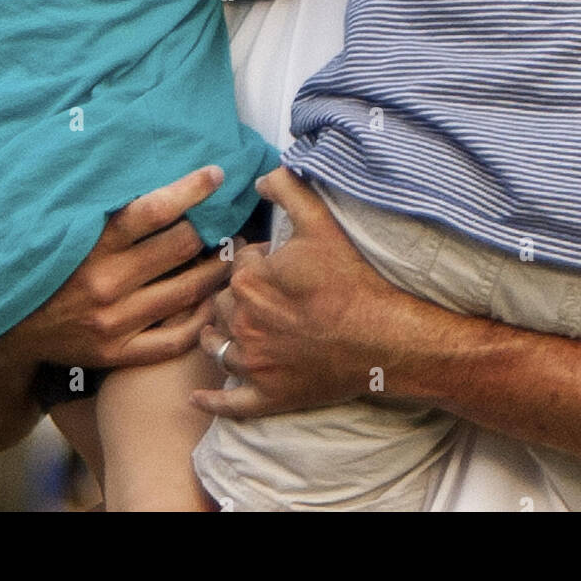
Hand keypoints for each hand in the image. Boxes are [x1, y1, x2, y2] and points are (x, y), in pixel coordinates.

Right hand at [0, 166, 235, 373]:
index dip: (191, 190)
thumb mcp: (69, 228)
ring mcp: (114, 322)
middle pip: (179, 247)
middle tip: (232, 219)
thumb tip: (153, 171)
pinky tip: (212, 301)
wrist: (11, 329)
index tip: (216, 174)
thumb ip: (107, 206)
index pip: (153, 210)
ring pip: (186, 292)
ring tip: (233, 254)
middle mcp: (105, 283)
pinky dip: (200, 319)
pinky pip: (174, 340)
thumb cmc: (50, 266)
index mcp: (93, 244)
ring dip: (216, 270)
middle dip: (212, 230)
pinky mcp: (117, 354)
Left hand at [192, 168, 405, 419]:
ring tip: (228, 329)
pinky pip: (229, 402)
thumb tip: (261, 177)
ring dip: (219, 336)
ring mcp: (252, 362)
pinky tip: (199, 397)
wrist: (381, 337)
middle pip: (221, 303)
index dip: (256, 259)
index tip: (275, 263)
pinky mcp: (266, 395)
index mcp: (249, 281)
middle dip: (235, 296)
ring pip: (217, 346)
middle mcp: (241, 322)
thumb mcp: (320, 222)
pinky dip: (213, 399)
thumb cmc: (350, 280)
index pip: (237, 262)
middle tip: (262, 295)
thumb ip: (288, 188)